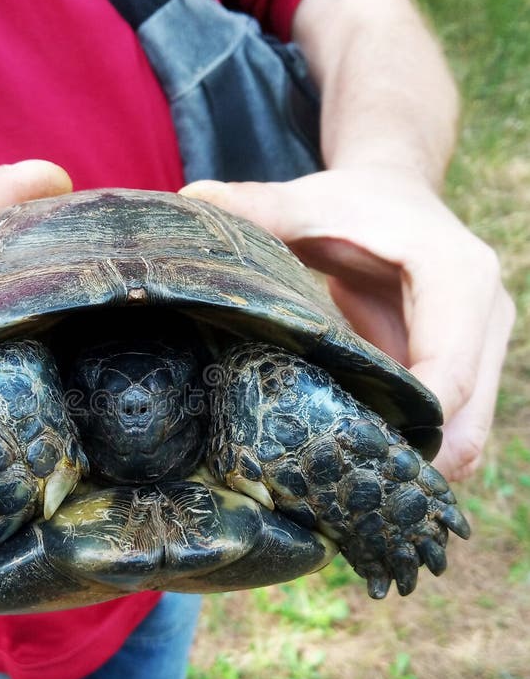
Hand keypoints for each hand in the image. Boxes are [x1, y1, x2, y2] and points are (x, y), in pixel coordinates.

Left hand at [181, 165, 514, 481]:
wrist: (394, 193)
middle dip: (411, 460)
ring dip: (412, 463)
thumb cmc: (351, 202)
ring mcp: (481, 348)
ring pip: (465, 438)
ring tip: (342, 481)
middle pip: (468, 423)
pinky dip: (409, 449)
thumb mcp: (307, 202)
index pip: (449, 374)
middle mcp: (487, 317)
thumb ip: (257, 206)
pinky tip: (354, 459)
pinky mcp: (465, 368)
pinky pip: (448, 429)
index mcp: (460, 278)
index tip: (342, 453)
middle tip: (336, 484)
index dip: (406, 424)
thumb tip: (192, 203)